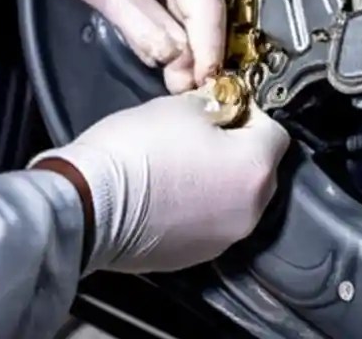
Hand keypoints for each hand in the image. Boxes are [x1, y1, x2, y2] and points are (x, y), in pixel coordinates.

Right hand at [34, 90, 289, 273]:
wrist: (86, 203)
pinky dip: (199, 207)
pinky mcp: (196, 256)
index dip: (250, 112)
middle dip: (238, 148)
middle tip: (202, 132)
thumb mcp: (182, 106)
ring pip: (236, 199)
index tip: (225, 106)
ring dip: (219, 180)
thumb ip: (216, 104)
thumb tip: (223, 105)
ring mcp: (224, 239)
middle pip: (260, 169)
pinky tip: (169, 190)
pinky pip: (210, 223)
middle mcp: (250, 211)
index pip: (275, 130)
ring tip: (180, 162)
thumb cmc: (135, 151)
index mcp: (255, 169)